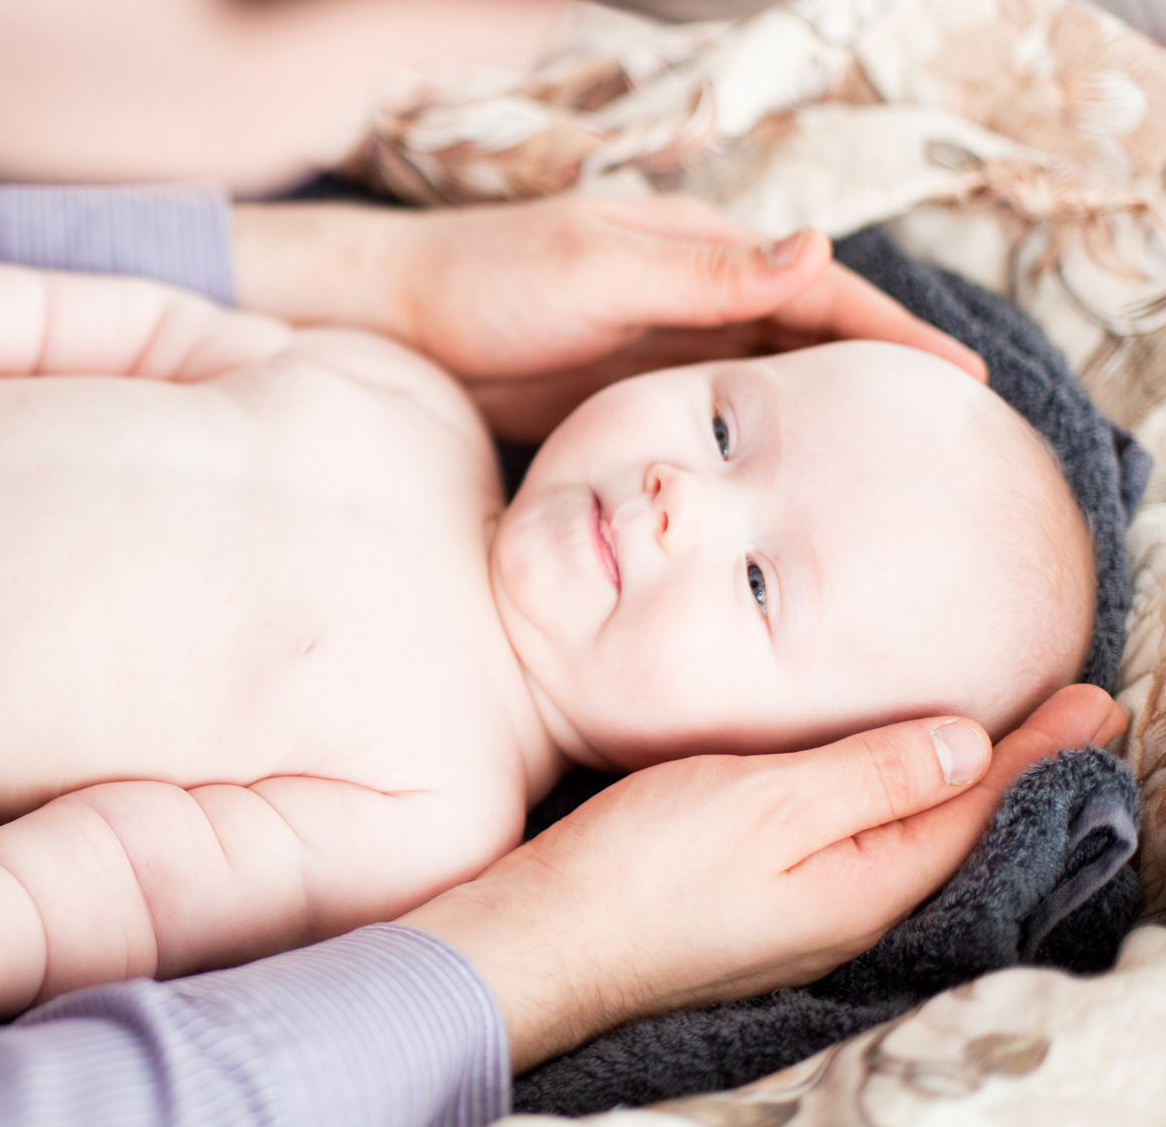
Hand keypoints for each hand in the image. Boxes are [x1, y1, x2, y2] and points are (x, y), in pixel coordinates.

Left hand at [233, 196, 987, 440]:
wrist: (394, 324)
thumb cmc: (485, 283)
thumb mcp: (593, 272)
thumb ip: (698, 273)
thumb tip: (814, 250)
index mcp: (696, 252)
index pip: (819, 291)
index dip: (893, 335)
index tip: (963, 383)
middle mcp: (691, 300)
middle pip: (807, 344)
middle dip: (876, 384)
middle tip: (949, 445)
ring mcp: (661, 355)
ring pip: (766, 393)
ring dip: (824, 426)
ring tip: (888, 481)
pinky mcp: (626, 404)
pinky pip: (713, 431)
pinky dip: (758, 456)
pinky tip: (783, 497)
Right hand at [400, 684, 1122, 1070]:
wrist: (548, 941)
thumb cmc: (642, 871)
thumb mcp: (761, 806)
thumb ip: (867, 775)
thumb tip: (966, 746)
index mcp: (865, 882)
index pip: (975, 802)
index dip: (1038, 748)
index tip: (1093, 700)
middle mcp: (850, 909)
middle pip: (958, 827)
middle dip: (1021, 769)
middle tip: (1081, 714)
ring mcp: (807, 916)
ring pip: (915, 840)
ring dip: (968, 788)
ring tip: (1008, 750)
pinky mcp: (765, 908)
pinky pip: (867, 850)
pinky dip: (906, 806)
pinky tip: (896, 794)